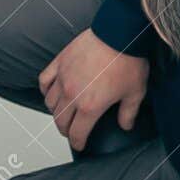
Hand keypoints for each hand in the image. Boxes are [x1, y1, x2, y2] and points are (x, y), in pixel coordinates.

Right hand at [38, 28, 148, 151]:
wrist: (118, 34)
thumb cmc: (128, 62)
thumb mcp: (135, 93)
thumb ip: (128, 113)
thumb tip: (125, 126)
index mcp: (90, 106)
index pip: (77, 132)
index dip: (77, 142)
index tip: (79, 145)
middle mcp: (71, 94)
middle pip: (60, 120)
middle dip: (65, 130)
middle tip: (71, 132)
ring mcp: (62, 77)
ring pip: (50, 102)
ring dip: (55, 112)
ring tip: (62, 113)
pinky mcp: (59, 62)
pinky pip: (44, 80)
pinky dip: (45, 89)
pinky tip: (50, 92)